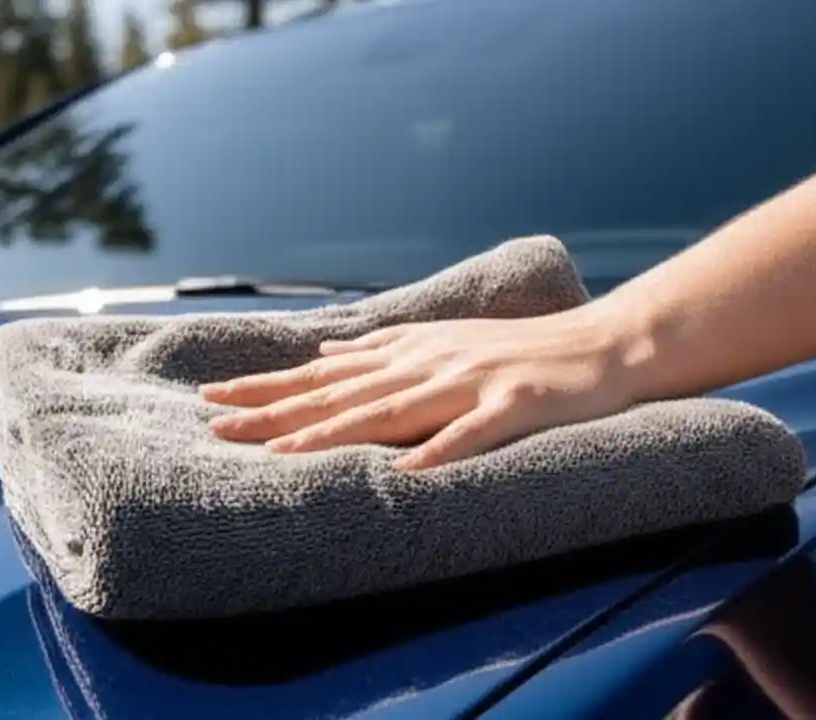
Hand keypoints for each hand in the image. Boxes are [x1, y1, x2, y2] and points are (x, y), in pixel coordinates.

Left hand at [200, 305, 644, 469]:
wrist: (602, 342)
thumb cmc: (516, 348)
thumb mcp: (438, 340)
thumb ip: (379, 350)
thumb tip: (322, 356)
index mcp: (408, 353)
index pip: (323, 376)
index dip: (267, 388)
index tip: (213, 398)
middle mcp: (428, 363)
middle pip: (340, 393)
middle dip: (275, 410)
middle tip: (216, 423)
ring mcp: (470, 382)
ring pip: (391, 411)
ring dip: (334, 431)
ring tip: (282, 451)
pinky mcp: (516, 405)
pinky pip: (473, 433)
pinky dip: (441, 450)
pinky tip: (408, 472)